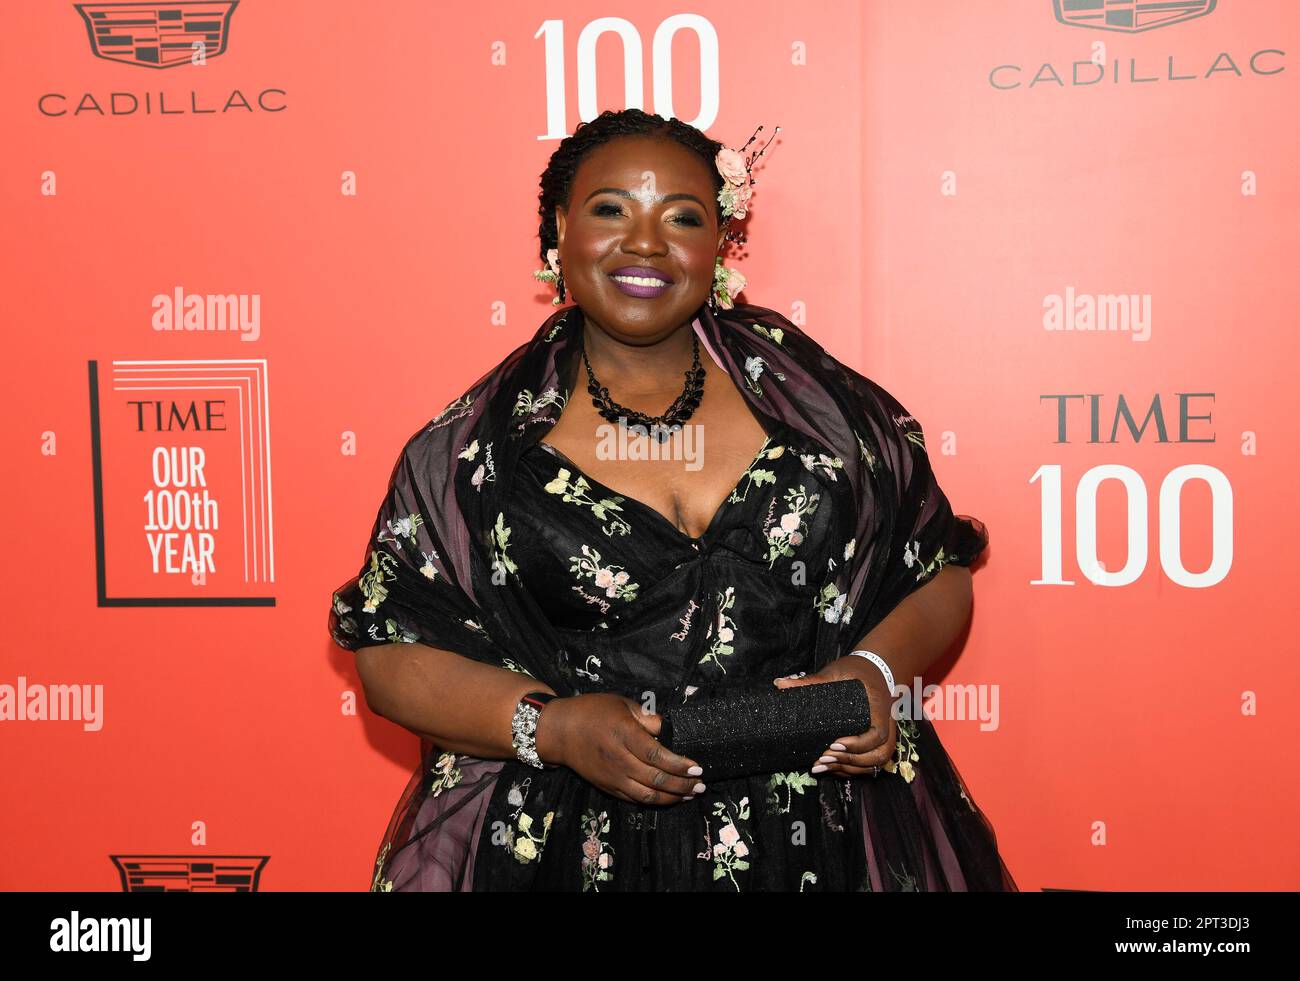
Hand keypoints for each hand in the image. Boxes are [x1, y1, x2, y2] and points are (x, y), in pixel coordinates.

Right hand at [537, 693, 705, 804]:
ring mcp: (612, 777)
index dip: (679, 765)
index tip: (697, 767)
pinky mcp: (607, 787)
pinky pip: (634, 799)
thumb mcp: (621, 704)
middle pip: (656, 779)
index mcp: (624, 735)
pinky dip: (654, 801)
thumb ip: (647, 718)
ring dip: (672, 798)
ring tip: (691, 795)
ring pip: (647, 795)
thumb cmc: (592, 711)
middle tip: (701, 785)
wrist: (559, 731)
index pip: (657, 755)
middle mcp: (619, 759)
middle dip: (683, 785)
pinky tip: (667, 798)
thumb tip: (669, 730)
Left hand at [772, 657, 896, 776]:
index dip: (858, 743)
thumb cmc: (854, 670)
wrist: (873, 669)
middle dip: (851, 760)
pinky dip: (851, 769)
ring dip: (849, 768)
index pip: (877, 734)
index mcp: (879, 707)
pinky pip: (870, 763)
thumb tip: (779, 684)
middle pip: (880, 754)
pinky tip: (830, 768)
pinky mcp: (877, 741)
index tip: (834, 742)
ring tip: (821, 766)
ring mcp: (885, 734)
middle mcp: (887, 724)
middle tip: (823, 758)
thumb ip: (811, 681)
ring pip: (876, 762)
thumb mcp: (835, 672)